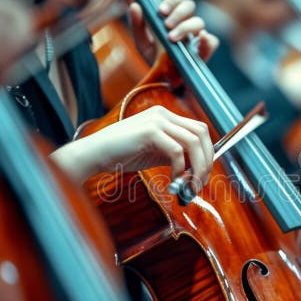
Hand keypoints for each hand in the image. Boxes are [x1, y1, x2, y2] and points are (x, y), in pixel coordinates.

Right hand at [51, 106, 213, 187]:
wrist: (93, 154)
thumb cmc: (120, 155)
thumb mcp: (154, 152)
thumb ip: (175, 154)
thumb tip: (196, 167)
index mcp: (164, 116)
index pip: (199, 129)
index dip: (207, 152)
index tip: (203, 175)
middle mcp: (162, 114)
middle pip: (202, 133)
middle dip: (206, 160)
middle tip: (200, 183)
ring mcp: (156, 120)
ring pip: (193, 142)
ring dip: (196, 168)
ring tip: (189, 186)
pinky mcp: (149, 132)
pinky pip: (177, 152)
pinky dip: (179, 170)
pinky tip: (171, 182)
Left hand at [128, 0, 219, 64]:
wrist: (163, 83)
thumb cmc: (154, 59)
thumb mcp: (142, 43)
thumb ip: (137, 25)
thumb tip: (135, 6)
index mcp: (174, 17)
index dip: (172, 0)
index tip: (161, 11)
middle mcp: (187, 24)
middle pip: (190, 5)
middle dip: (178, 13)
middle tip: (166, 25)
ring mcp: (197, 38)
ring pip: (199, 22)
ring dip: (186, 27)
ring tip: (172, 39)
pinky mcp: (204, 53)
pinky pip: (212, 42)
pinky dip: (208, 39)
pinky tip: (201, 39)